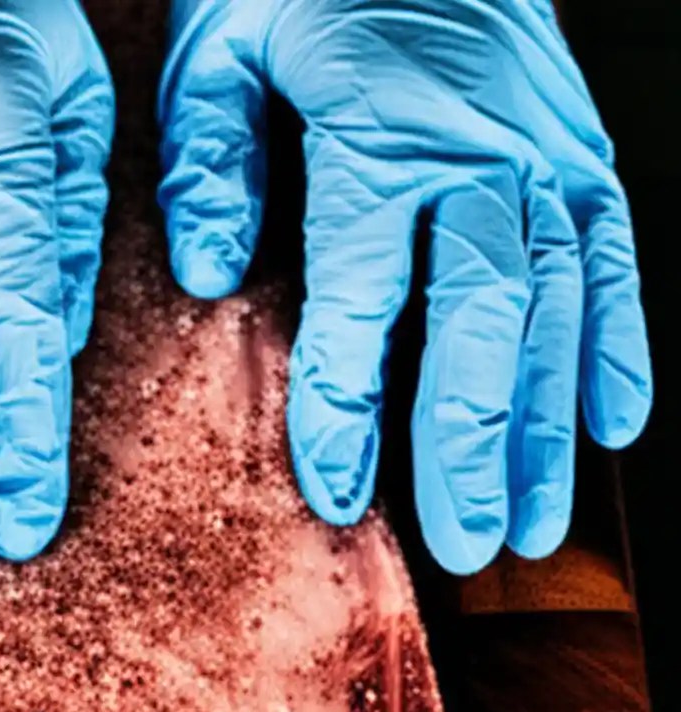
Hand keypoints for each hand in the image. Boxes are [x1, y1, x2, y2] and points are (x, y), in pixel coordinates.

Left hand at [159, 0, 650, 572]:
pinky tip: (614, 422)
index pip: (361, 297)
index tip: (335, 488)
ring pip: (558, 311)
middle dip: (473, 442)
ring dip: (549, 426)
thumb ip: (212, 159)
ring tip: (536, 523)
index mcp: (382, 135)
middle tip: (468, 542)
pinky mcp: (585, 155)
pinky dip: (621, 344)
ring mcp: (549, 158)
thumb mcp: (224, 46)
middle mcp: (482, 157)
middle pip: (483, 323)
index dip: (346, 403)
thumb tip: (210, 276)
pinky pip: (615, 262)